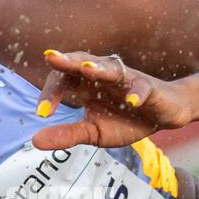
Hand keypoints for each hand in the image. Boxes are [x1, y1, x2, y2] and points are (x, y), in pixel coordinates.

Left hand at [31, 50, 196, 150]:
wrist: (164, 115)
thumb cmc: (125, 120)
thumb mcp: (93, 132)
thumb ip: (67, 134)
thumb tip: (34, 140)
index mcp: (86, 85)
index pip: (62, 79)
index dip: (50, 92)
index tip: (42, 113)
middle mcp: (104, 76)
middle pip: (82, 61)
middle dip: (67, 60)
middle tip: (51, 58)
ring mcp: (127, 80)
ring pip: (112, 68)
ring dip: (99, 68)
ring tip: (86, 69)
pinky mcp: (149, 88)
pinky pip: (142, 88)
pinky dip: (137, 93)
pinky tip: (131, 101)